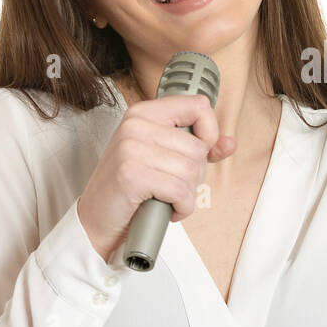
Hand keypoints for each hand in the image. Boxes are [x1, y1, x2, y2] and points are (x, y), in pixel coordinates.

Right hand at [76, 93, 236, 260]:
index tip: (197, 152)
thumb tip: (230, 143)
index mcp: (144, 112)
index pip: (199, 105)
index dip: (208, 133)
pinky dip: (182, 207)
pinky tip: (167, 209)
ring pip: (191, 170)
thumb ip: (199, 148)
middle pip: (198, 147)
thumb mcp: (164, 159)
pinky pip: (180, 191)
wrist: (97, 220)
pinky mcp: (131, 174)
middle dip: (194, 175)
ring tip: (167, 197)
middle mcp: (136, 125)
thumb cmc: (131, 189)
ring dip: (187, 193)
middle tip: (172, 185)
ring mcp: (131, 148)